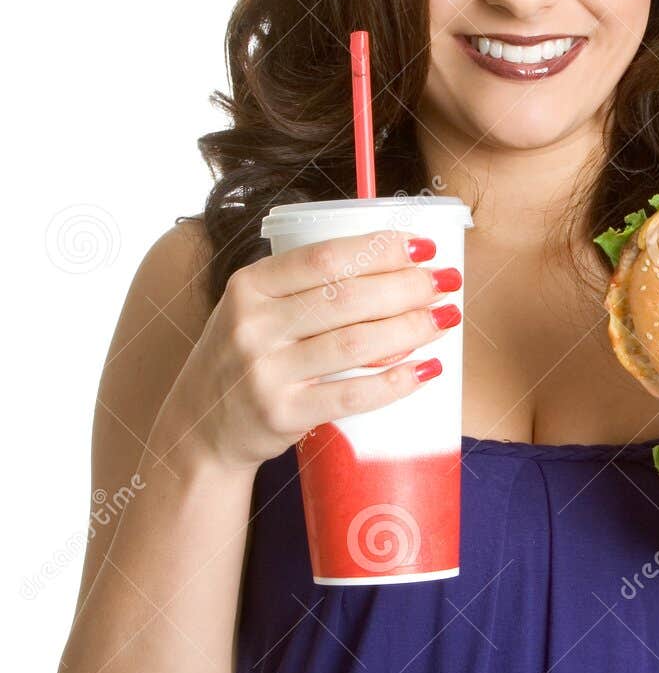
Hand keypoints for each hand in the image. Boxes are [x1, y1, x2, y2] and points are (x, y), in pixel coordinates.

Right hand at [159, 230, 461, 473]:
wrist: (200, 425)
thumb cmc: (246, 357)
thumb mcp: (256, 308)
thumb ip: (305, 286)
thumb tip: (394, 267)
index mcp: (250, 285)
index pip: (324, 256)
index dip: (381, 248)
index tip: (423, 247)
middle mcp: (253, 324)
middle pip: (348, 297)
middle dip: (407, 287)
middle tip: (445, 284)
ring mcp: (266, 371)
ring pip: (356, 343)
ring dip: (411, 328)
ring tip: (444, 318)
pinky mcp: (282, 414)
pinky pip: (352, 394)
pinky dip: (395, 382)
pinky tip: (425, 369)